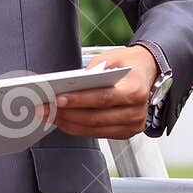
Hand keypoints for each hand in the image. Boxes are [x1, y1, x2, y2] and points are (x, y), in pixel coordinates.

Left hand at [36, 45, 159, 139]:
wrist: (148, 72)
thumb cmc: (128, 64)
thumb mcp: (110, 58)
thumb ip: (91, 71)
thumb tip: (67, 85)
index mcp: (135, 90)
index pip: (103, 98)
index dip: (79, 100)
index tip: (57, 99)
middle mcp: (136, 111)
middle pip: (95, 117)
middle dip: (66, 113)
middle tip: (44, 108)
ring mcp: (133, 125)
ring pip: (94, 128)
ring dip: (68, 123)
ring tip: (48, 115)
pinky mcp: (126, 132)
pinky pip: (97, 133)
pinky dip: (78, 128)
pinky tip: (62, 120)